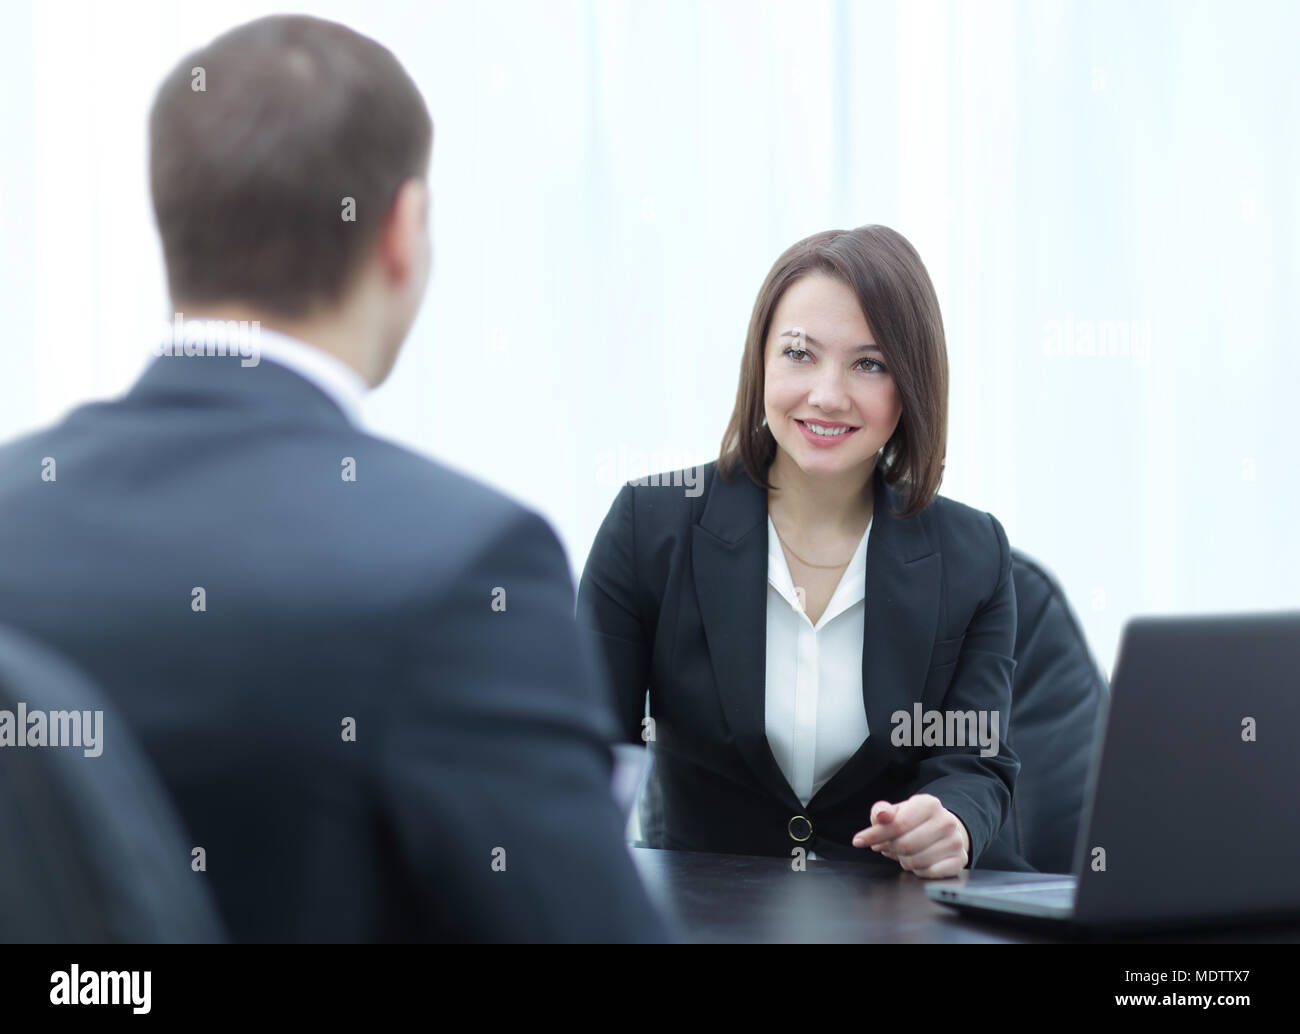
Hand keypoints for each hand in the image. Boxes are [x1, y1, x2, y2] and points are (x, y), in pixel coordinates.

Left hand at [851, 794, 969, 877]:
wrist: (944, 829)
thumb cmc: (914, 821)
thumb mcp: (896, 811)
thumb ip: (882, 812)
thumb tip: (881, 815)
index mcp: (929, 804)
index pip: (896, 824)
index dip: (874, 835)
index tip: (858, 841)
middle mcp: (946, 821)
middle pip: (905, 845)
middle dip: (891, 849)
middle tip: (889, 847)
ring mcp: (955, 841)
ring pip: (916, 862)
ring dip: (904, 861)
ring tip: (905, 853)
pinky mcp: (960, 860)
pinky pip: (929, 874)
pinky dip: (918, 871)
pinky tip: (919, 861)